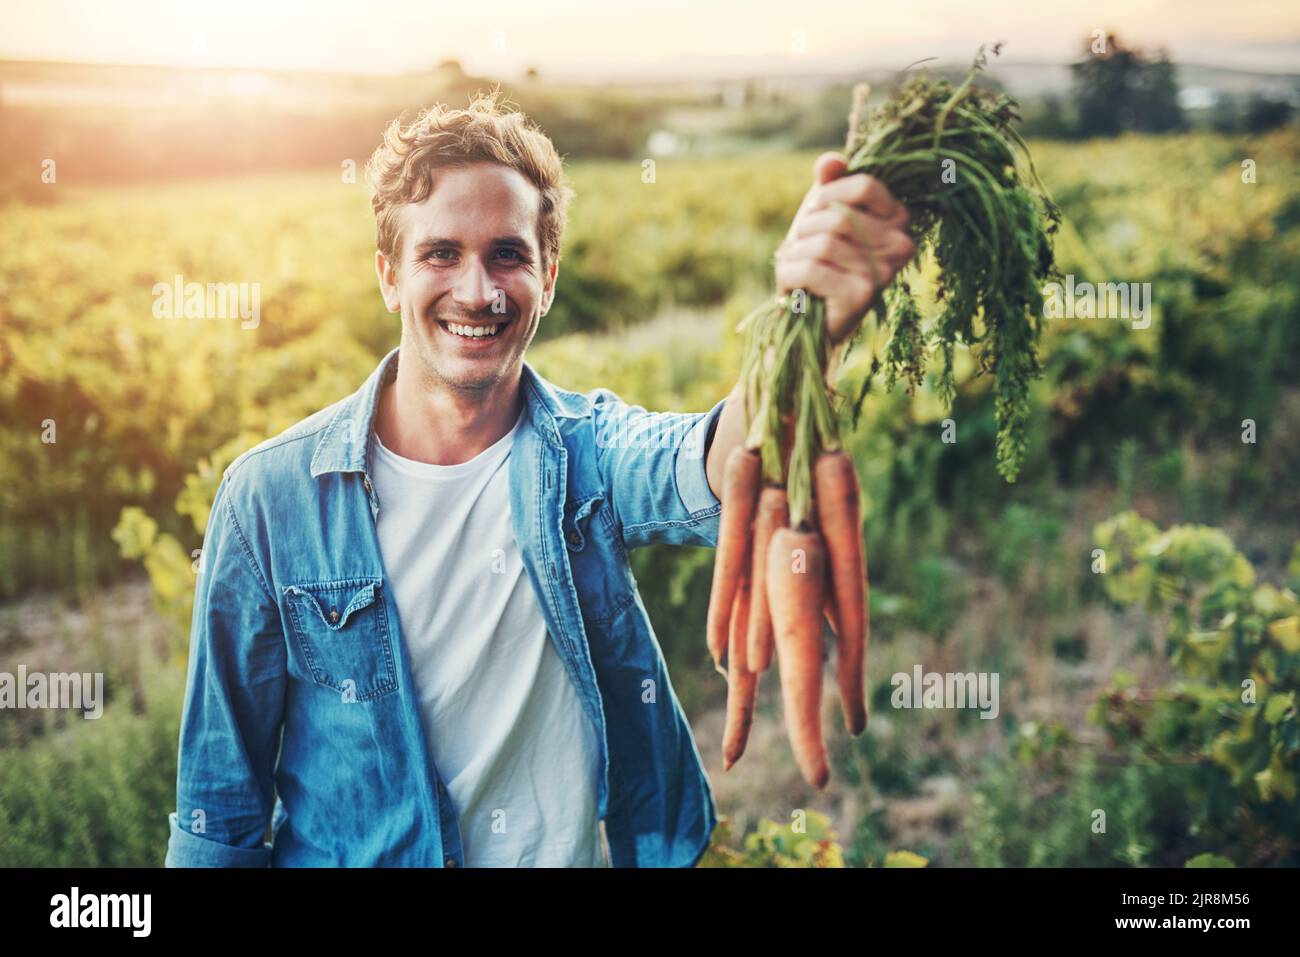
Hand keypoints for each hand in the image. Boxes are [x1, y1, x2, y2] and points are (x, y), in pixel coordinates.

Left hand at [775, 152, 915, 344]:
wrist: (810, 319)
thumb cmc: (819, 261)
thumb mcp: (823, 214)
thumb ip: (829, 184)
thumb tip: (831, 161)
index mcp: (899, 220)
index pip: (864, 185)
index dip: (828, 193)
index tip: (814, 212)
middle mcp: (901, 246)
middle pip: (839, 215)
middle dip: (806, 228)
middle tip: (803, 248)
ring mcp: (885, 273)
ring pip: (822, 242)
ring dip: (796, 252)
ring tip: (800, 267)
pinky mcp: (862, 297)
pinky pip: (811, 269)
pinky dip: (789, 274)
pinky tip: (794, 287)